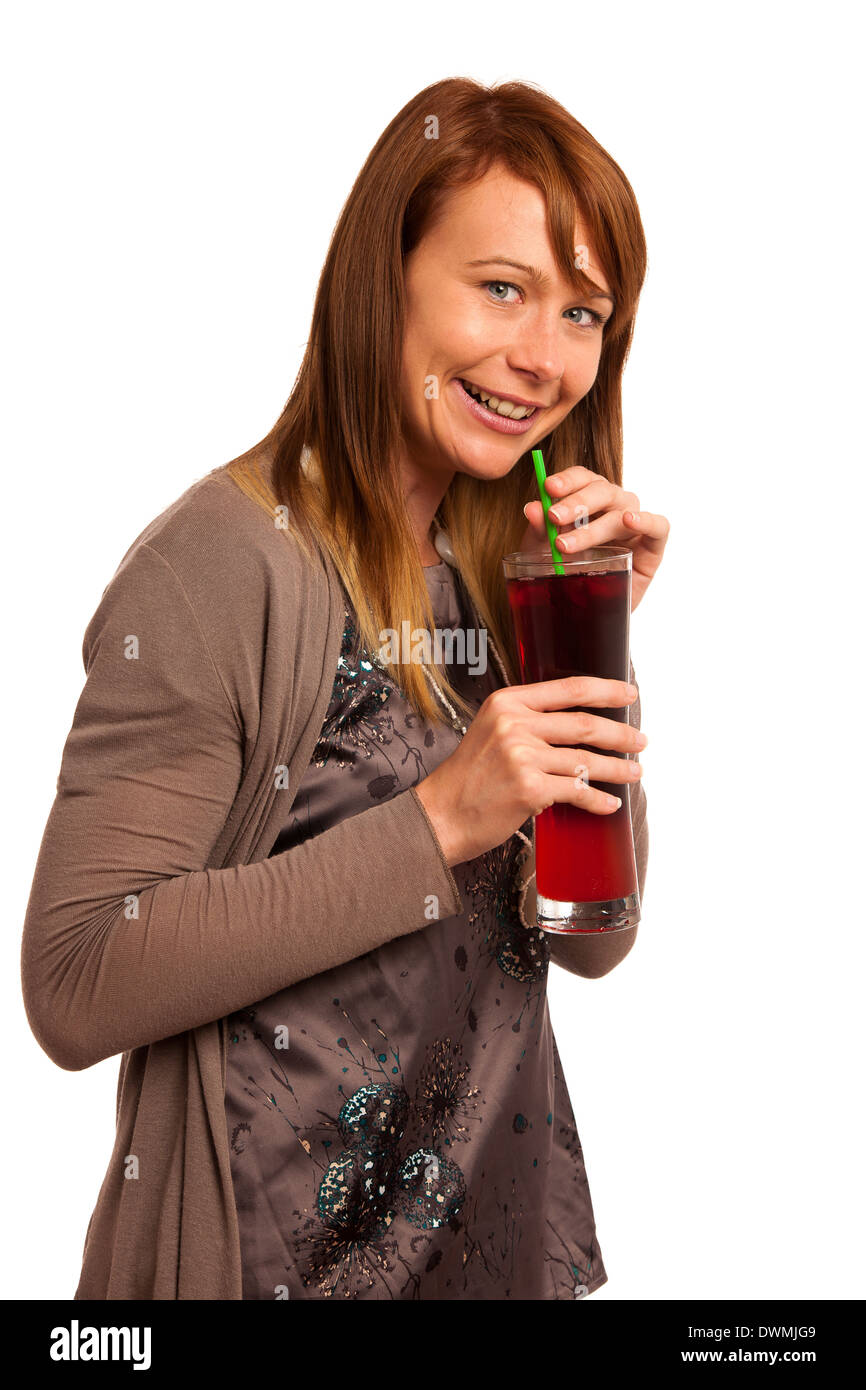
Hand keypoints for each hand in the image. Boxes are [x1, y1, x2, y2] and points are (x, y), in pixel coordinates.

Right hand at [414, 674, 646, 866]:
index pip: (569, 689)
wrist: (441, 815)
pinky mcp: (530, 788)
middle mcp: (515, 724)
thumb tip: (577, 725)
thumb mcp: (490, 731)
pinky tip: (609, 804)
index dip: (606, 690)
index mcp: (507, 702)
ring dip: (617, 769)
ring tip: (634, 773)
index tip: (629, 692)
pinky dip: (598, 800)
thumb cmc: (468, 778)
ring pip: (586, 760)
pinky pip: (577, 791)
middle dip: (621, 734)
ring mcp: (522, 756)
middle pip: (585, 724)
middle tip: (640, 741)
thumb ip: (527, 721)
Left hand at [520, 466, 669, 611]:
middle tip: (553, 518)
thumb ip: (539, 529)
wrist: (583, 611)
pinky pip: (659, 526)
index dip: (567, 479)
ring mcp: (634, 525)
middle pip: (602, 490)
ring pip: (622, 510)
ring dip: (594, 527)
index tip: (548, 487)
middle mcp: (614, 507)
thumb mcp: (543, 551)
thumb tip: (532, 508)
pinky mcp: (653, 546)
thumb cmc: (564, 573)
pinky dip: (646, 521)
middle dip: (576, 502)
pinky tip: (629, 521)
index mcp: (589, 500)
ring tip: (566, 545)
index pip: (582, 478)